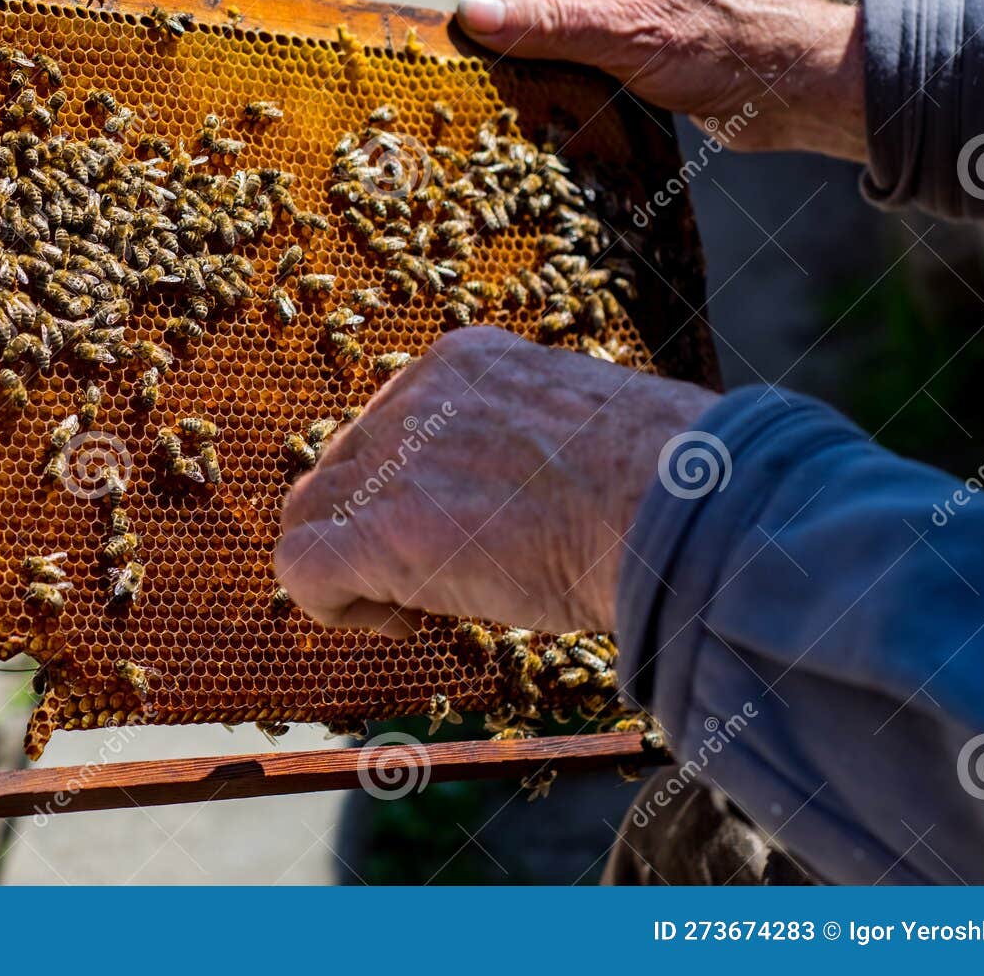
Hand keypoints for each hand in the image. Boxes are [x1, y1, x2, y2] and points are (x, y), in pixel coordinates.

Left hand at [274, 327, 717, 637]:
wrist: (682, 510)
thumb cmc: (670, 481)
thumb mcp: (589, 426)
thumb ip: (533, 441)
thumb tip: (540, 486)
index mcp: (467, 362)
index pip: (394, 420)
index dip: (413, 483)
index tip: (465, 527)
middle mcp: (417, 396)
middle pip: (346, 464)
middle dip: (374, 521)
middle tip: (437, 572)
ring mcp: (395, 459)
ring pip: (311, 509)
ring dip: (350, 561)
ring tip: (413, 603)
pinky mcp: (384, 529)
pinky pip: (301, 565)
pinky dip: (330, 602)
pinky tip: (393, 620)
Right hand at [456, 0, 865, 162]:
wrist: (802, 86)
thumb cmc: (726, 49)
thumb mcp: (626, 35)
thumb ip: (547, 22)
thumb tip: (470, 10)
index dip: (495, 11)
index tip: (477, 61)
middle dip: (516, 29)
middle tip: (511, 80)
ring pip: (555, 16)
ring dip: (542, 53)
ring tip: (542, 91)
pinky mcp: (645, 31)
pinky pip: (583, 40)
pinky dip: (569, 66)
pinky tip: (572, 93)